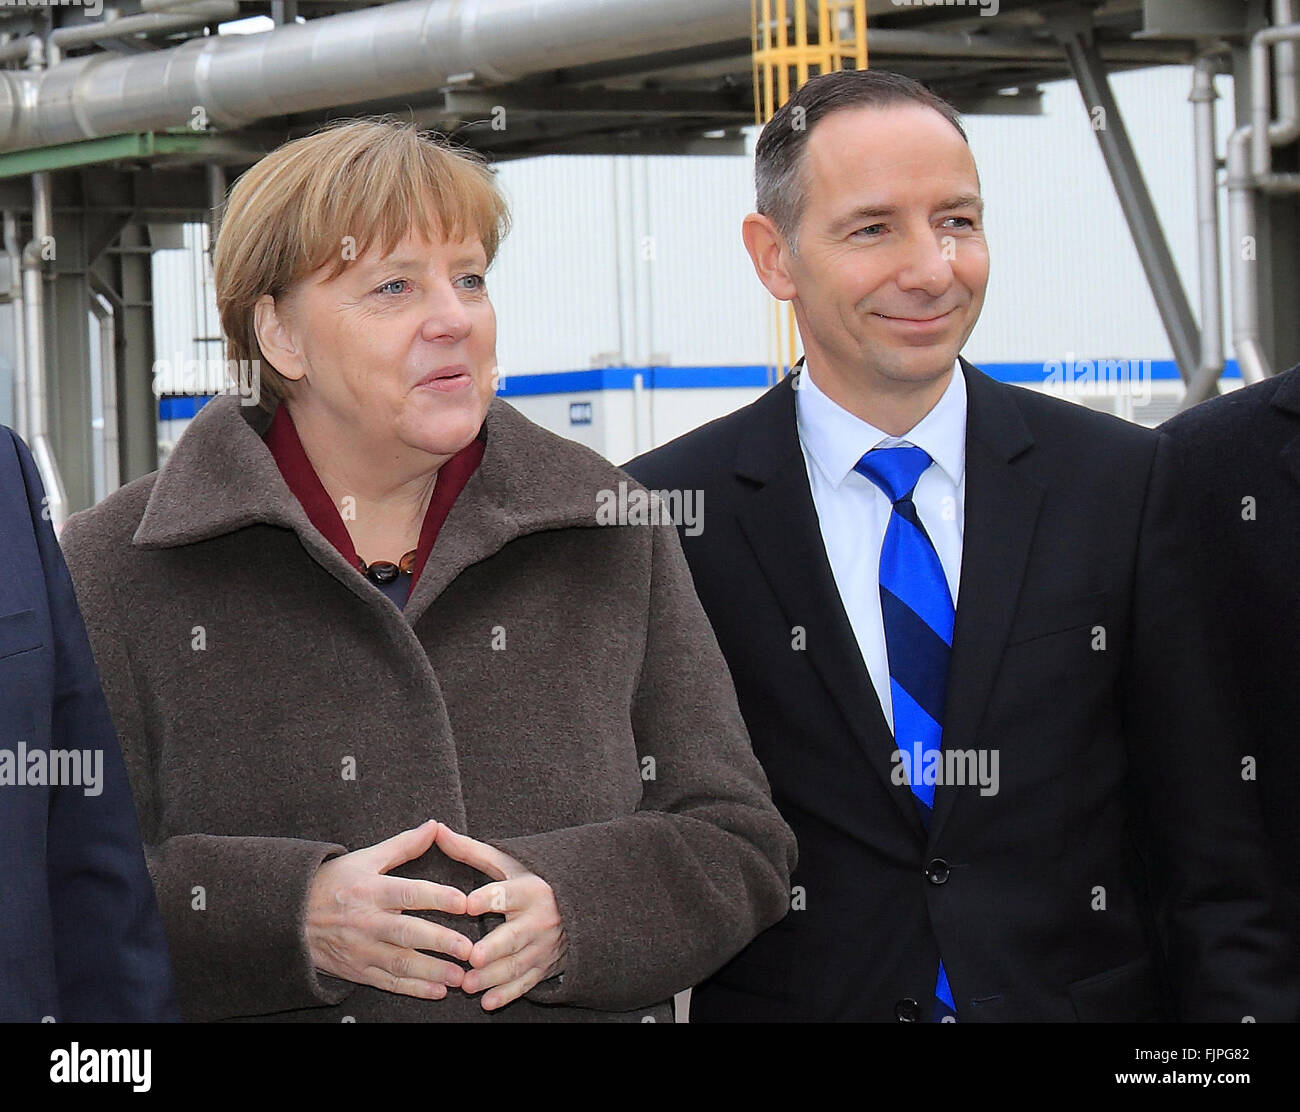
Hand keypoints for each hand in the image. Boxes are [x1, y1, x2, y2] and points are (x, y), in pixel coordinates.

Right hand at [306, 820, 472, 999]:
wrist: (288, 917)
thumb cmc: (332, 883)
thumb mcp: (364, 859)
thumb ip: (404, 845)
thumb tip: (435, 826)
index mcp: (370, 890)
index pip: (408, 893)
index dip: (437, 897)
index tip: (464, 903)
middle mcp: (366, 921)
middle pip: (407, 933)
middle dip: (439, 942)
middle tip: (469, 949)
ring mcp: (361, 949)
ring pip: (400, 964)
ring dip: (432, 972)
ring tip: (460, 977)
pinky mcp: (357, 970)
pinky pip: (388, 982)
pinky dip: (413, 989)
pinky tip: (437, 991)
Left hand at [433, 825, 566, 1010]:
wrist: (582, 905)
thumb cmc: (533, 880)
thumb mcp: (508, 864)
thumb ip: (471, 851)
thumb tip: (436, 829)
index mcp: (529, 889)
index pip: (506, 894)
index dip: (488, 898)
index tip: (468, 904)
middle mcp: (539, 919)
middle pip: (513, 936)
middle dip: (493, 949)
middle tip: (471, 958)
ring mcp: (543, 946)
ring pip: (517, 964)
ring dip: (493, 977)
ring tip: (468, 985)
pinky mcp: (545, 966)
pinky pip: (526, 983)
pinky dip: (508, 994)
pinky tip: (488, 1002)